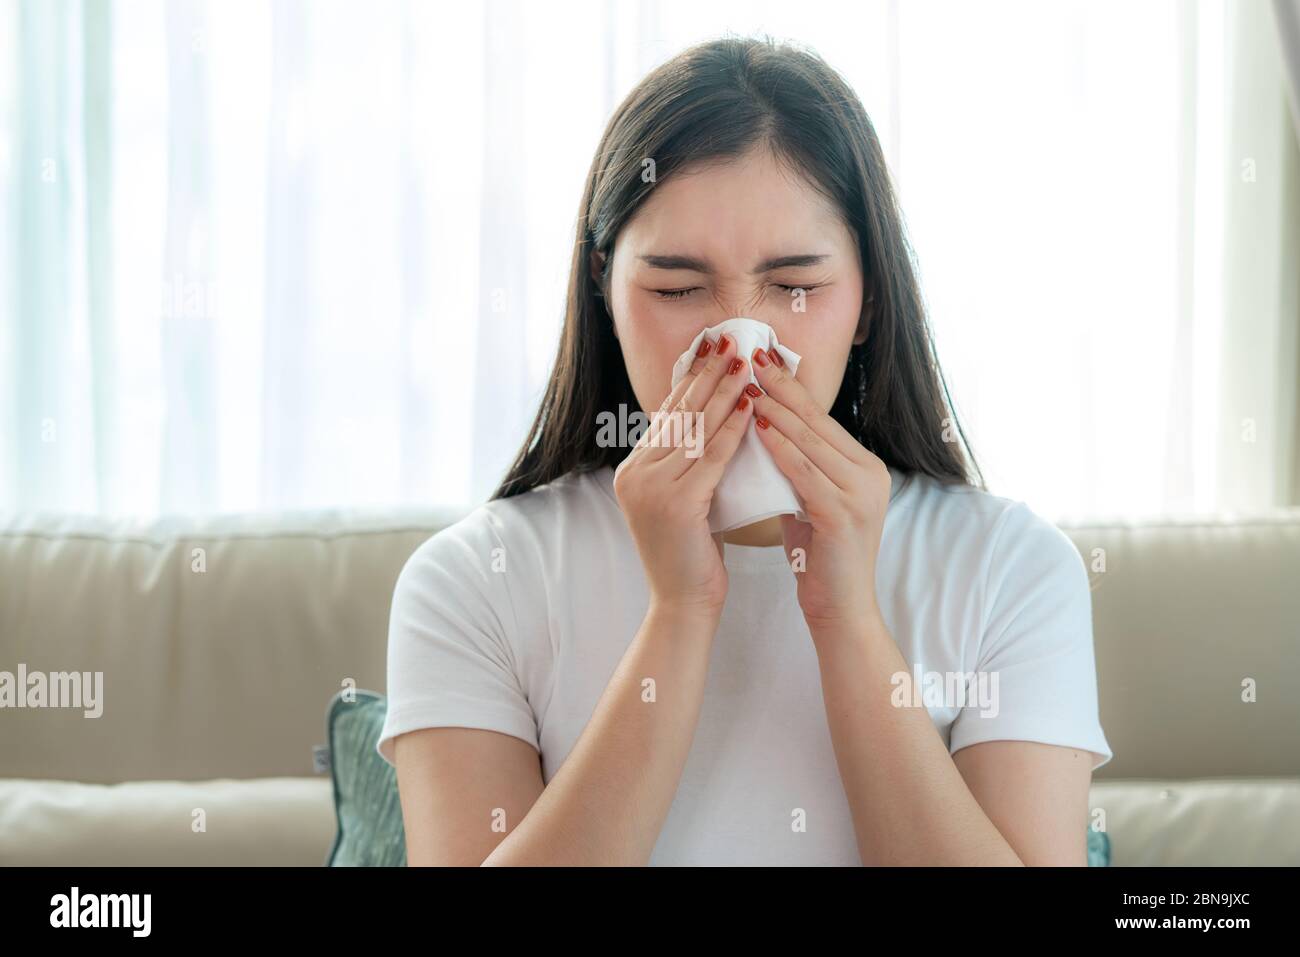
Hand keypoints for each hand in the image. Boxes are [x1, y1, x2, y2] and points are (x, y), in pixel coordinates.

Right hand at [613, 334, 754, 616]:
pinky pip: (711, 458)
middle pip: (678, 413)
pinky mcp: (675, 503)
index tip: (714, 351)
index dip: (692, 379)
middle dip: (707, 374)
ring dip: (723, 392)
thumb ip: (688, 464)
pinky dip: (732, 429)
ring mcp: (651, 488)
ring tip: (746, 364)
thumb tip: (713, 420)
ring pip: (695, 430)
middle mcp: (634, 475)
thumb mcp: (684, 499)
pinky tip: (749, 408)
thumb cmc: (691, 555)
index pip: (667, 415)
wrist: (683, 604)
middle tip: (731, 342)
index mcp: (632, 471)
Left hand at [745, 346, 891, 633]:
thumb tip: (762, 430)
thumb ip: (797, 469)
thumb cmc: (818, 559)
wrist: (840, 612)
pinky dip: (780, 447)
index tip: (762, 359)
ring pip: (811, 441)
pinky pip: (805, 471)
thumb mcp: (809, 502)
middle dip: (782, 386)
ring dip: (776, 409)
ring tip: (747, 383)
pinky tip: (757, 427)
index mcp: (864, 468)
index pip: (821, 418)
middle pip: (817, 421)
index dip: (790, 387)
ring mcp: (861, 494)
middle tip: (751, 356)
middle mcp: (869, 474)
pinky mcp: (844, 514)